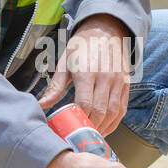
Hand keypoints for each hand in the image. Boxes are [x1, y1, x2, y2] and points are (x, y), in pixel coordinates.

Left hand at [38, 13, 131, 134]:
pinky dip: (114, 123)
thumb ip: (55, 88)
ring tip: (91, 135)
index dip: (78, 120)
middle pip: (100, 112)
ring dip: (103, 128)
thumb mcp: (64, 63)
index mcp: (87, 72)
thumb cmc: (81, 48)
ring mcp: (118, 82)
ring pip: (113, 113)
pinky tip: (103, 128)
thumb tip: (41, 106)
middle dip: (89, 127)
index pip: (84, 104)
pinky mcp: (126, 85)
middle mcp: (105, 78)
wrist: (105, 30)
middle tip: (78, 136)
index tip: (68, 128)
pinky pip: (122, 109)